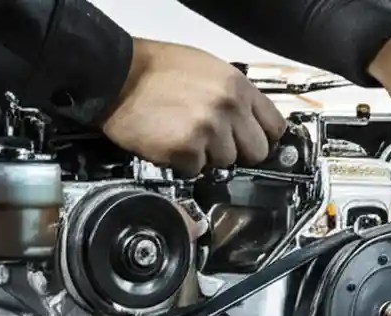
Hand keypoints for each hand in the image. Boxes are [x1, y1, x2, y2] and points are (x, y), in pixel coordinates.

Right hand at [100, 39, 286, 175]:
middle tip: (213, 142)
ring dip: (207, 156)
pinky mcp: (187, 150)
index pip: (275, 127)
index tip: (251, 142)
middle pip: (257, 152)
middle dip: (238, 151)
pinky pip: (197, 170)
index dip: (263, 138)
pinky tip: (169, 143)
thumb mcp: (208, 71)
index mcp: (239, 87)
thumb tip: (253, 124)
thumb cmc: (158, 71)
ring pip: (226, 163)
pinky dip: (183, 163)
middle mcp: (229, 108)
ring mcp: (209, 130)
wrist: (114, 75)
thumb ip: (235, 97)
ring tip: (184, 135)